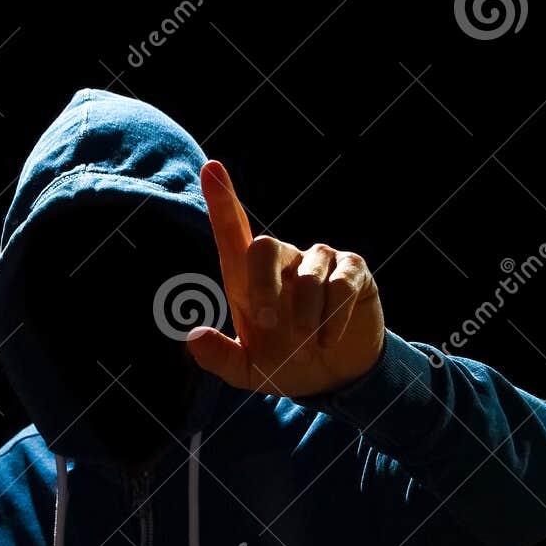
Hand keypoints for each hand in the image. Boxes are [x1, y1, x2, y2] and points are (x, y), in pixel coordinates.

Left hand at [188, 160, 385, 397]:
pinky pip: (340, 285)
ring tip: (307, 345)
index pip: (233, 231)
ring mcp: (319, 261)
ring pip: (306, 276)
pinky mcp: (352, 270)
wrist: (335, 377)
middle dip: (264, 287)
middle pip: (263, 247)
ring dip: (303, 317)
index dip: (222, 198)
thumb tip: (193, 338)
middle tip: (268, 325)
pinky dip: (332, 319)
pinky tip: (329, 339)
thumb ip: (220, 358)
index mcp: (249, 279)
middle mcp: (282, 261)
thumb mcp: (248, 372)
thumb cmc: (286, 365)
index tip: (210, 168)